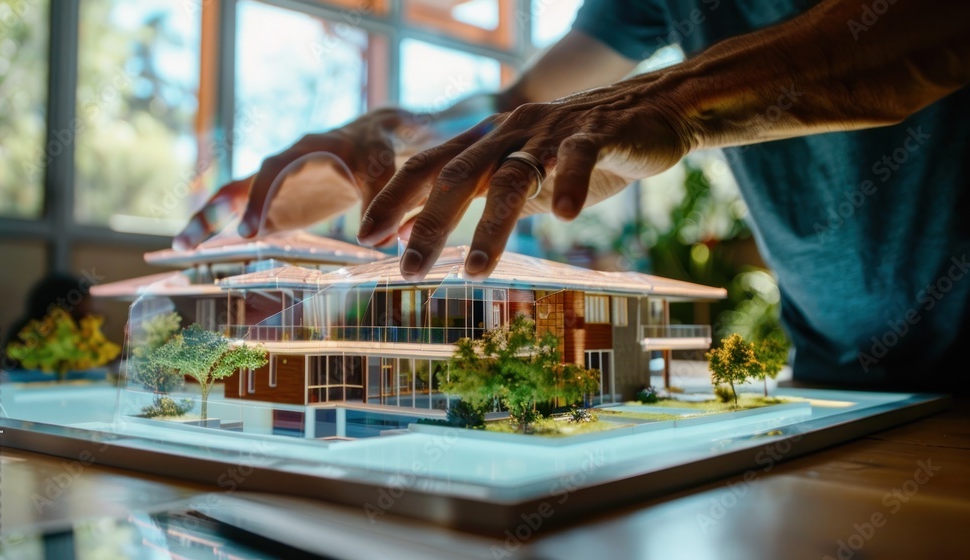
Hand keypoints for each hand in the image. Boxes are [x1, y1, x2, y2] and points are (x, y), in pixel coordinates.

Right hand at [174, 108, 412, 249]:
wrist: (372, 142)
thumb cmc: (376, 150)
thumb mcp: (382, 169)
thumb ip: (379, 203)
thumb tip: (376, 241)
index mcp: (304, 150)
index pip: (273, 172)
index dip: (259, 200)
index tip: (248, 233)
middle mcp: (281, 165)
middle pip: (238, 185)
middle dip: (212, 212)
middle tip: (186, 243)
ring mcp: (274, 186)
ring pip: (233, 200)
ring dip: (207, 221)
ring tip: (180, 248)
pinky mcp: (276, 203)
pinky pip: (246, 217)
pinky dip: (225, 233)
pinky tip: (201, 253)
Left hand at [356, 75, 698, 279]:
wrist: (650, 108)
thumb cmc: (576, 150)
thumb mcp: (518, 174)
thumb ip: (473, 197)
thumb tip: (417, 231)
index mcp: (488, 143)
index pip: (428, 168)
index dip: (393, 198)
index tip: (364, 236)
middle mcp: (510, 134)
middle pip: (458, 175)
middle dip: (429, 224)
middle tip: (407, 269)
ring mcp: (550, 133)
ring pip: (511, 176)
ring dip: (491, 225)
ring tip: (477, 270)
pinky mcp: (596, 134)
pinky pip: (576, 158)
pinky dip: (567, 184)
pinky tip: (563, 217)